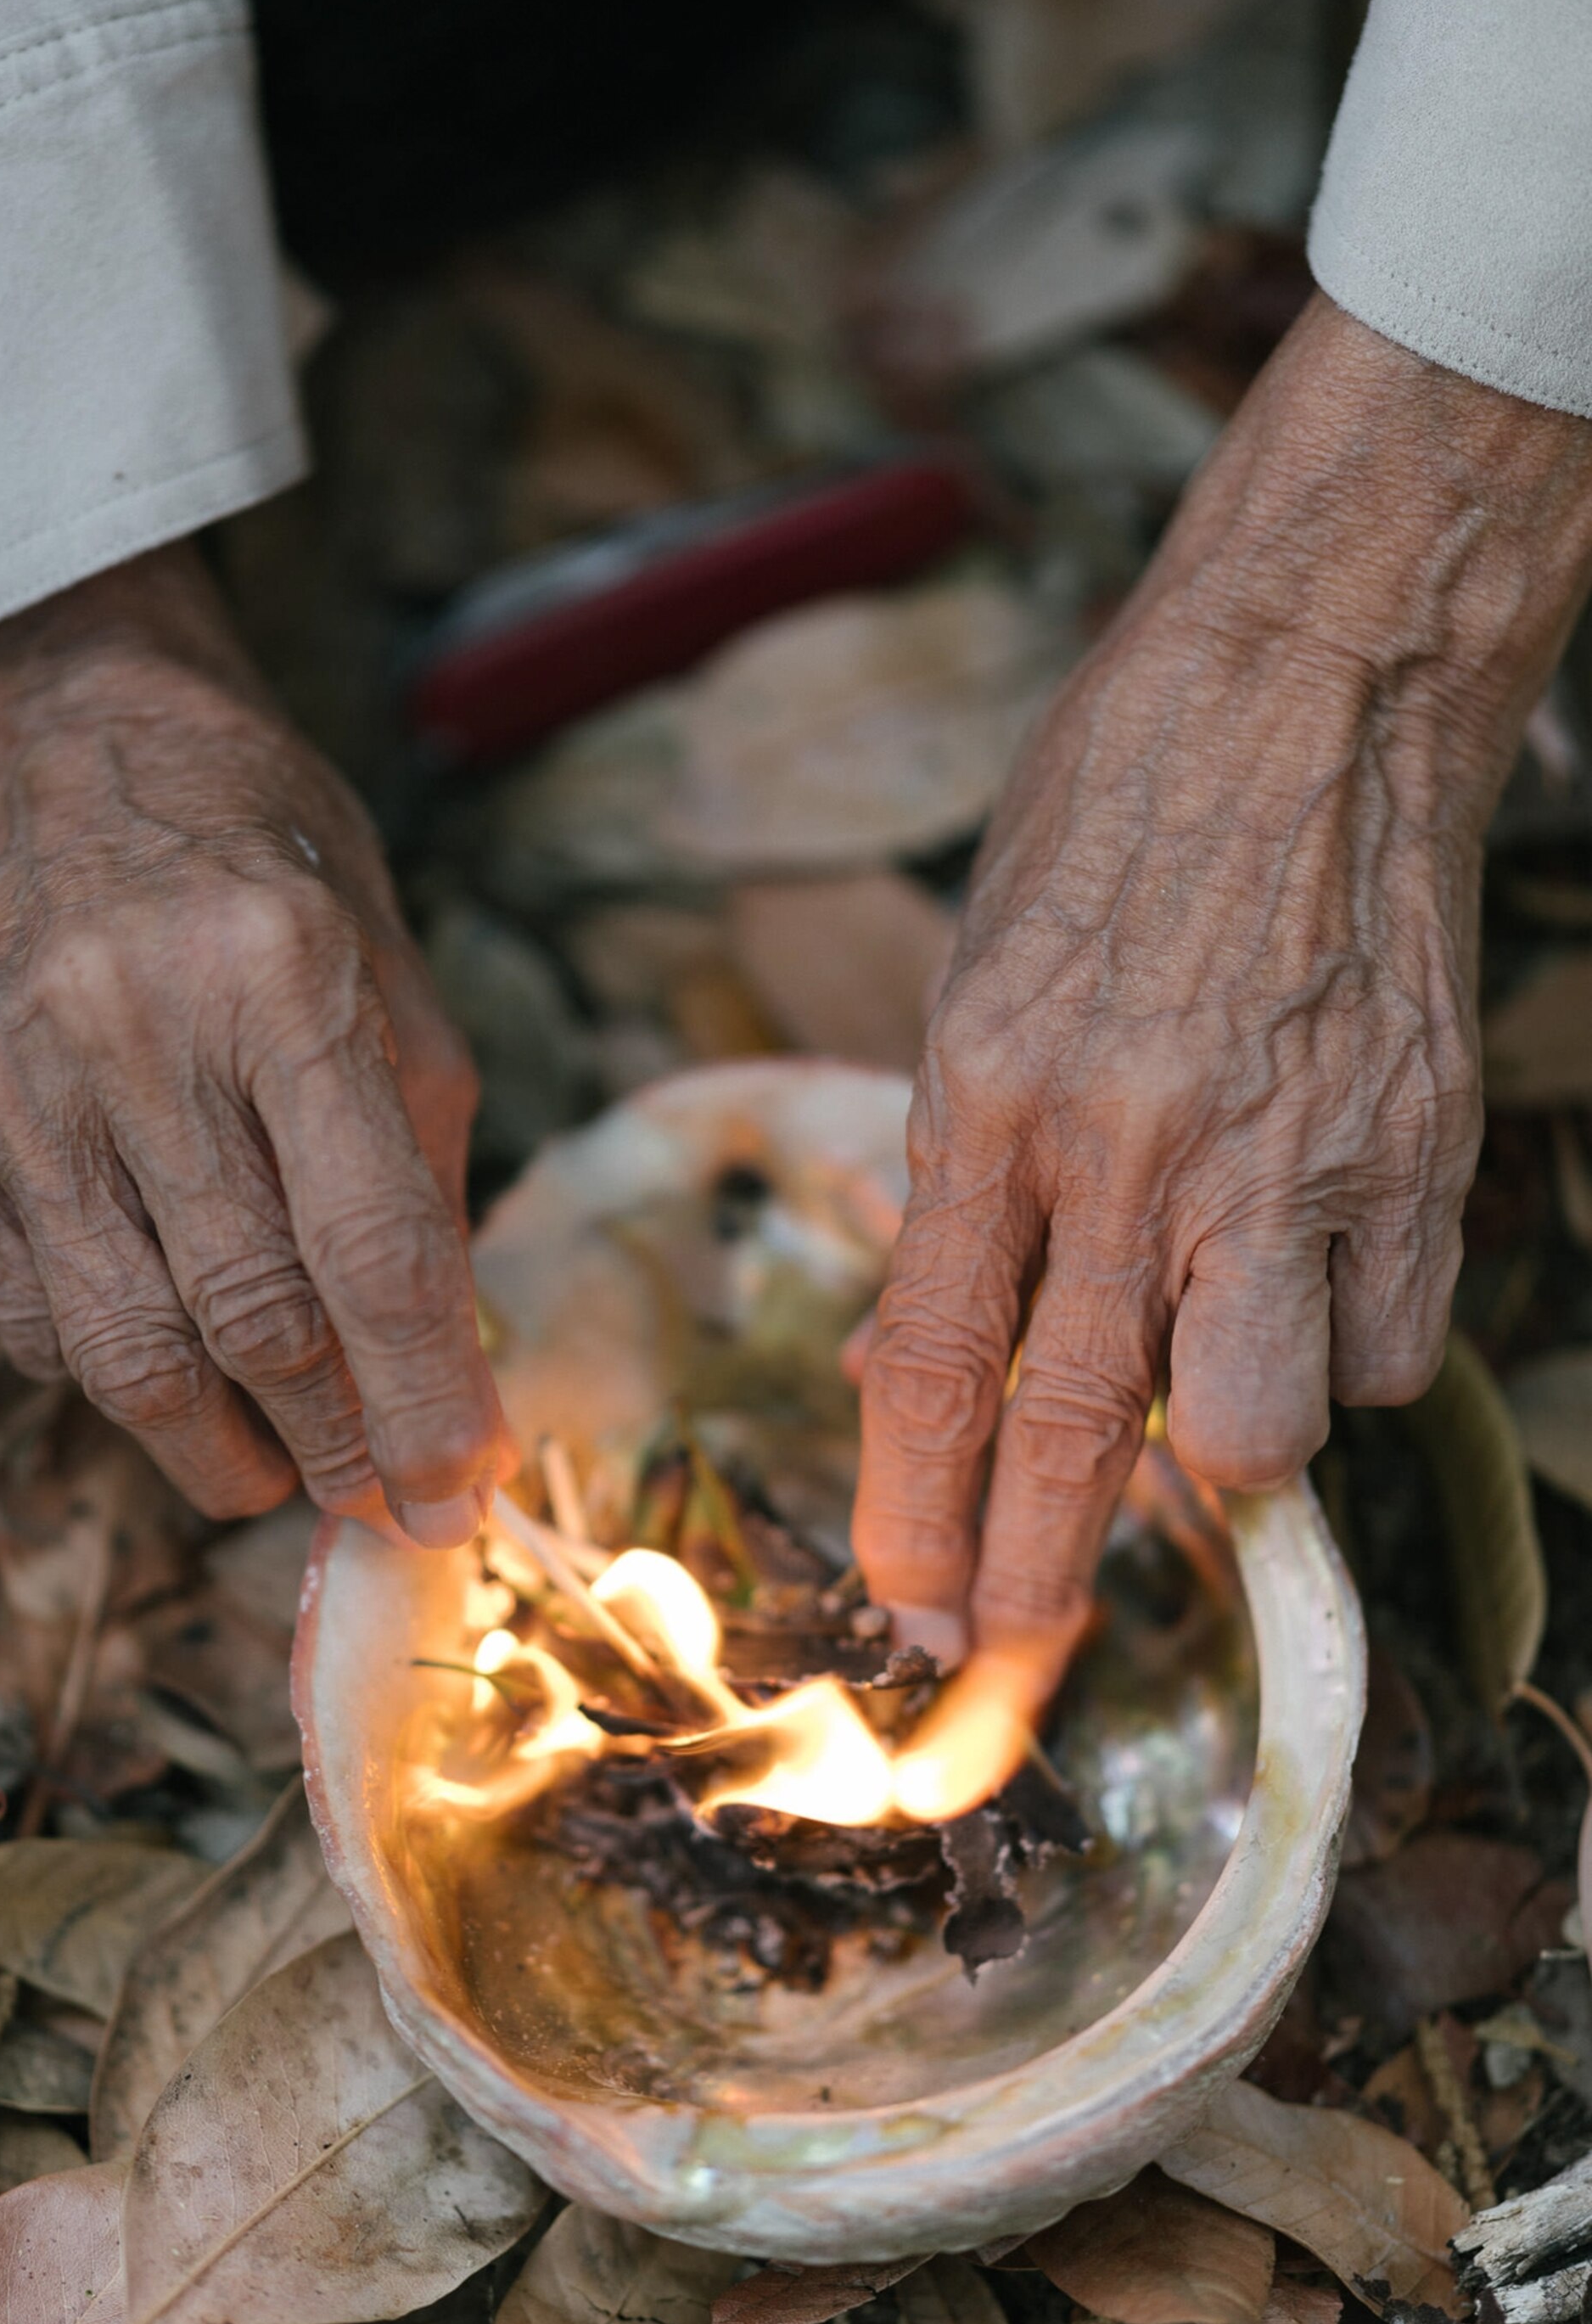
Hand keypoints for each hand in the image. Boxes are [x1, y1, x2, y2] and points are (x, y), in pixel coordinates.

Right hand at [0, 544, 504, 1537]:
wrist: (53, 738)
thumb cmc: (261, 862)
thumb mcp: (389, 976)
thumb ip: (423, 1171)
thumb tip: (447, 1372)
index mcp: (281, 973)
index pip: (369, 1247)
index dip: (423, 1396)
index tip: (459, 1490)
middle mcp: (127, 1026)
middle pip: (252, 1318)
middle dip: (333, 1441)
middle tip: (378, 1492)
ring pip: (125, 1350)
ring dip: (218, 1450)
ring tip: (274, 1473)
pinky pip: (29, 1314)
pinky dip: (112, 1367)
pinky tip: (167, 1359)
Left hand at [855, 297, 1591, 1678]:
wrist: (1320, 672)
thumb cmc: (1122, 806)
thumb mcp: (980, 967)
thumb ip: (964, 1168)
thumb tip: (927, 1342)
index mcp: (992, 1086)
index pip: (931, 1359)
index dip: (912, 1512)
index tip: (904, 1605)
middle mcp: (1133, 1143)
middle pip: (1077, 1437)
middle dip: (1034, 1579)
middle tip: (1006, 1651)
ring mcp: (1289, 1155)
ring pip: (1256, 1429)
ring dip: (1223, 1456)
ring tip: (1205, 1397)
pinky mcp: (1418, 1151)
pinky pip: (1384, 1348)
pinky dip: (1345, 1348)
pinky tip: (1319, 1279)